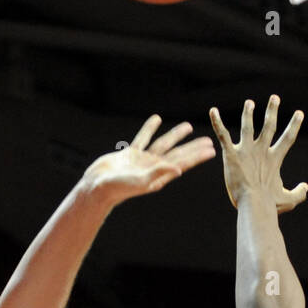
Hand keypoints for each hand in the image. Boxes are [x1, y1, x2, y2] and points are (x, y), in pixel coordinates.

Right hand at [81, 115, 214, 204]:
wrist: (96, 187)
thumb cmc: (117, 188)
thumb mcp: (140, 182)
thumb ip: (159, 174)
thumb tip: (179, 170)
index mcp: (158, 176)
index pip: (182, 163)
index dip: (197, 156)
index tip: (211, 150)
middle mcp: (153, 168)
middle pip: (177, 154)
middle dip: (192, 147)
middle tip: (207, 140)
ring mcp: (142, 160)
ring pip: (162, 144)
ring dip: (175, 135)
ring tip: (187, 126)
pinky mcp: (130, 154)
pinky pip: (143, 138)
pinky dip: (150, 128)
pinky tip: (157, 119)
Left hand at [209, 96, 307, 211]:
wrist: (254, 206)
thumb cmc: (270, 205)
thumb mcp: (289, 200)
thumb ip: (299, 192)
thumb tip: (305, 186)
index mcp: (274, 159)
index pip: (288, 138)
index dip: (294, 125)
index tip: (299, 113)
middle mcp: (261, 151)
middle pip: (269, 126)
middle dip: (272, 111)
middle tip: (274, 98)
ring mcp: (246, 151)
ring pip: (247, 126)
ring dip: (248, 113)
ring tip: (249, 103)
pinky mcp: (231, 155)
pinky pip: (223, 135)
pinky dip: (217, 122)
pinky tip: (213, 111)